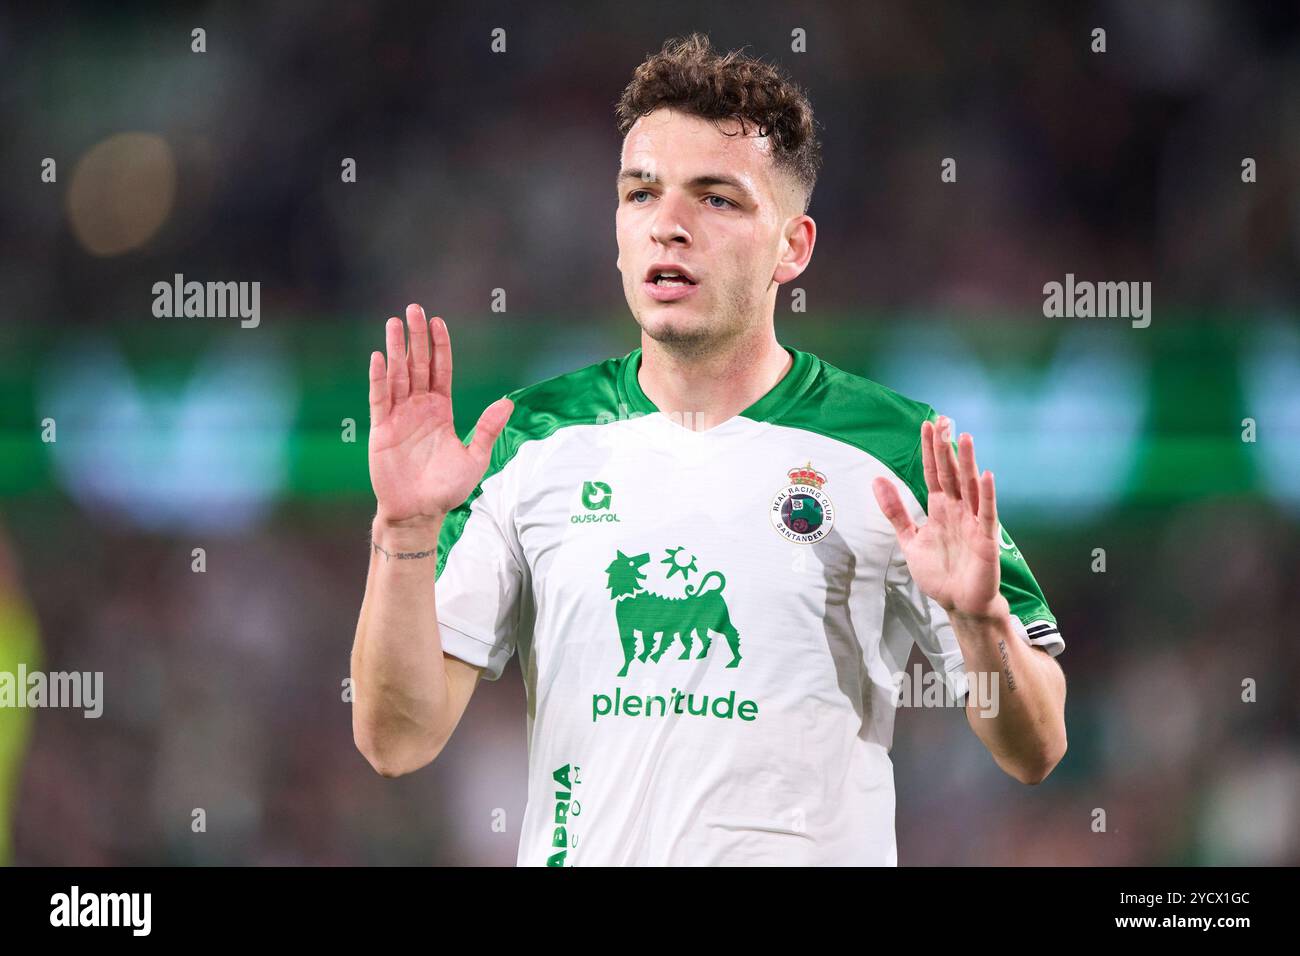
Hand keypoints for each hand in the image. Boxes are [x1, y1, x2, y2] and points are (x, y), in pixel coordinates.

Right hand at [367, 304, 513, 525]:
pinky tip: (379, 356)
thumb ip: (488, 428)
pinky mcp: (382, 429)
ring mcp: (399, 416)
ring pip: (397, 375)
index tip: (439, 322)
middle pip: (417, 365)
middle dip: (416, 337)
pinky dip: (379, 378)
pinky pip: (380, 398)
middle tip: (414, 309)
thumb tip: (509, 402)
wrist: (420, 512)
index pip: (440, 371)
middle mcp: (419, 408)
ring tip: (394, 322)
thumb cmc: (447, 488)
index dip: (439, 347)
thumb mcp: (475, 457)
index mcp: (441, 411)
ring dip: (396, 349)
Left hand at [871, 416, 1004, 619]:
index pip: (933, 473)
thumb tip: (877, 479)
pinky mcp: (987, 538)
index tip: (927, 425)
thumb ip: (895, 511)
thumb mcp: (909, 539)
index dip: (929, 450)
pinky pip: (987, 512)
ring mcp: (974, 521)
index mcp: (940, 508)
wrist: (959, 603)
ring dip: (968, 462)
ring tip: (965, 437)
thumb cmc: (939, 573)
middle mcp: (958, 510)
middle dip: (946, 447)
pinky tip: (986, 474)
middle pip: (951, 473)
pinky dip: (987, 494)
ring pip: (971, 486)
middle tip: (944, 419)